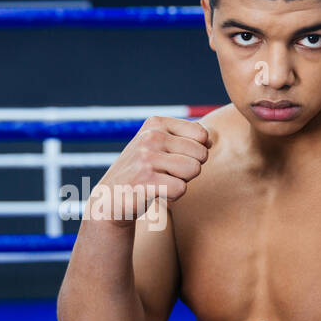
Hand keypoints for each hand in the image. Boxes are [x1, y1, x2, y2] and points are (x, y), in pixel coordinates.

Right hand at [92, 116, 210, 225]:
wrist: (111, 197)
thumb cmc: (144, 171)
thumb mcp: (161, 145)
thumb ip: (188, 137)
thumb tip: (209, 140)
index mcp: (155, 123)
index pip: (201, 135)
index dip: (194, 152)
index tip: (172, 157)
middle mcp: (150, 137)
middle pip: (200, 154)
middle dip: (189, 168)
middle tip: (165, 173)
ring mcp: (146, 159)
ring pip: (193, 170)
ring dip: (182, 181)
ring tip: (161, 181)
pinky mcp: (145, 182)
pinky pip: (181, 188)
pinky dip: (173, 195)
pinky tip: (155, 192)